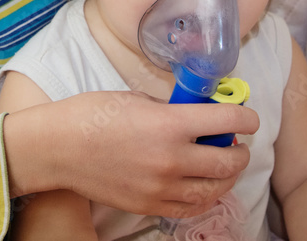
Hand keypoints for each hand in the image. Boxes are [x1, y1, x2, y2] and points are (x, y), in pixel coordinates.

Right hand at [3, 90, 258, 218]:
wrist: (59, 148)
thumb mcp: (138, 98)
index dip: (246, 118)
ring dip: (227, 176)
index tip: (247, 118)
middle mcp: (172, 159)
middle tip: (236, 143)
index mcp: (170, 124)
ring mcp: (162, 187)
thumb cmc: (92, 114)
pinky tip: (203, 186)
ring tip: (223, 165)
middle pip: (229, 160)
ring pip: (216, 188)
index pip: (229, 121)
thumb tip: (196, 114)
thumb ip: (171, 109)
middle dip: (240, 150)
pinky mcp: (150, 206)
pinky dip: (205, 196)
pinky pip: (192, 207)